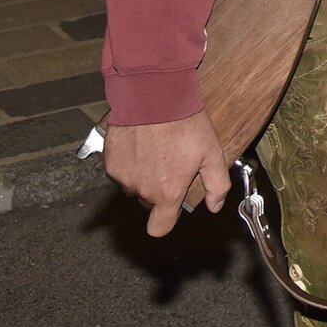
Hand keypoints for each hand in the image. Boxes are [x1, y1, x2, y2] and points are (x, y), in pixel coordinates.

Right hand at [102, 112, 229, 236]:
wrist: (155, 98)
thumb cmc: (184, 124)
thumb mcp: (212, 153)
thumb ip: (217, 184)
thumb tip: (215, 205)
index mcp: (166, 192)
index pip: (159, 227)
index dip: (165, 221)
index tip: (171, 210)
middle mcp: (141, 189)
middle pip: (149, 201)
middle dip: (160, 189)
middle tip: (173, 164)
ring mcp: (123, 176)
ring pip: (134, 185)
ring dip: (144, 175)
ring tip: (158, 151)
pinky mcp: (110, 162)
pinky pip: (121, 170)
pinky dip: (130, 162)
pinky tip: (144, 145)